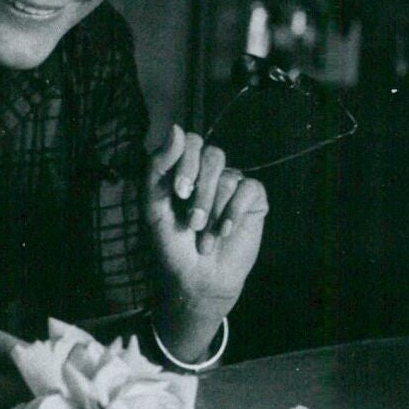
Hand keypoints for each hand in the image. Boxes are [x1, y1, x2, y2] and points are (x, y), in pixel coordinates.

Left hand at [147, 124, 267, 336]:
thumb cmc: (172, 245)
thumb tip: (177, 128)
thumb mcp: (154, 207)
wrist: (196, 279)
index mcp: (184, 169)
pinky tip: (225, 232)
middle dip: (202, 192)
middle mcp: (210, 173)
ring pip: (230, 176)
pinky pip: (250, 189)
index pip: (190, 141)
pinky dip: (234, 213)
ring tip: (205, 237)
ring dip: (215, 211)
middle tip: (192, 222)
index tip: (178, 193)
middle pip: (213, 155)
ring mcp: (234, 185)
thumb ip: (158, 168)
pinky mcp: (254, 201)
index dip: (186, 162)